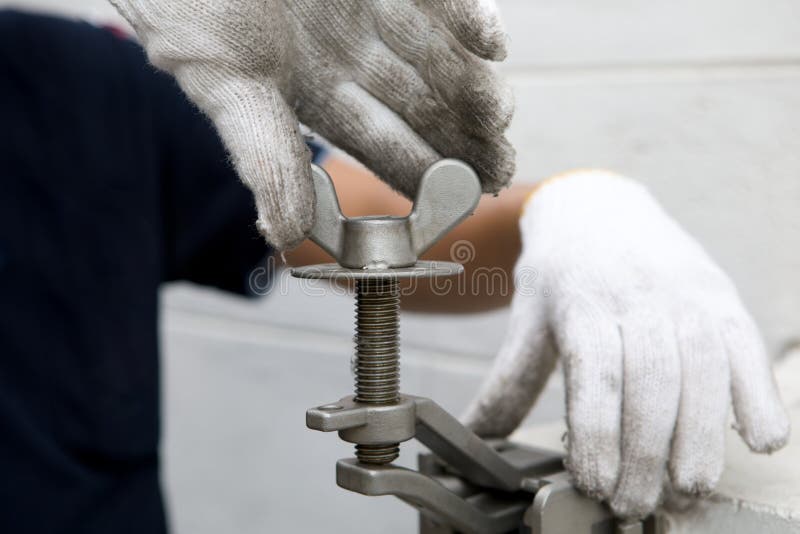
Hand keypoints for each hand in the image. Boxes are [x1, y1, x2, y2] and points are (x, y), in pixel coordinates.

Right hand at [110, 0, 514, 248]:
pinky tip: (491, 45)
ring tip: (498, 114)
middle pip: (419, 103)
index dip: (421, 172)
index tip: (462, 200)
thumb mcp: (225, 86)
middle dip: (460, 137)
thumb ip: (265, 157)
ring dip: (472, 84)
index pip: (378, 141)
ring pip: (437, 53)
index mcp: (315, 89)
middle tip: (497, 168)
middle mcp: (350, 52)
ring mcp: (370, 5)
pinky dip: (467, 15)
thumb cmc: (186, 5)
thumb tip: (283, 236)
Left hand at [462, 170, 789, 517]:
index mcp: (581, 302)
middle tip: (635, 503)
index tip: (593, 482)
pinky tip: (757, 438)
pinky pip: (745, 347)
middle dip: (646, 453)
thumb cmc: (561, 271)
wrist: (598, 206)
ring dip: (701, 437)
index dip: (597, 434)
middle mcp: (637, 296)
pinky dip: (758, 394)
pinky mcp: (719, 295)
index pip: (594, 376)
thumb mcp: (528, 315)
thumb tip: (476, 434)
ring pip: (702, 371)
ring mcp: (684, 294)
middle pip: (650, 382)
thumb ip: (510, 378)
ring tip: (689, 487)